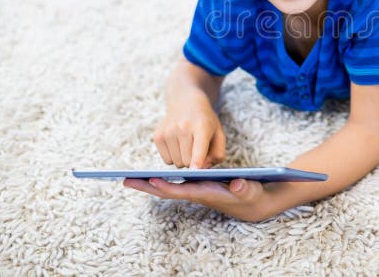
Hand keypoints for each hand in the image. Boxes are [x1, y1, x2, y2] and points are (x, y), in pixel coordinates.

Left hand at [122, 177, 273, 221]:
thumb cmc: (252, 196)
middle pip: (168, 191)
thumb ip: (244, 187)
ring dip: (149, 183)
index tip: (150, 180)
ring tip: (131, 176)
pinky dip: (160, 180)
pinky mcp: (197, 186)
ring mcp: (195, 190)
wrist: (253, 204)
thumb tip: (237, 183)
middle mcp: (197, 193)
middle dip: (147, 186)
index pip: (182, 191)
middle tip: (126, 180)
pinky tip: (151, 175)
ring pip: (168, 187)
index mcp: (207, 193)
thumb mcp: (251, 190)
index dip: (166, 186)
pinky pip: (174, 184)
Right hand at [152, 94, 225, 168]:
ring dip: (182, 160)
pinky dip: (173, 157)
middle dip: (193, 162)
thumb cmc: (206, 122)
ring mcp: (168, 131)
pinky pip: (166, 160)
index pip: (199, 147)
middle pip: (187, 161)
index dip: (197, 161)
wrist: (186, 102)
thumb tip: (203, 168)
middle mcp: (183, 127)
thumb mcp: (219, 134)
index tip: (194, 170)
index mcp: (202, 126)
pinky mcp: (157, 136)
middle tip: (196, 150)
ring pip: (176, 163)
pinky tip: (177, 145)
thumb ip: (218, 154)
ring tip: (187, 145)